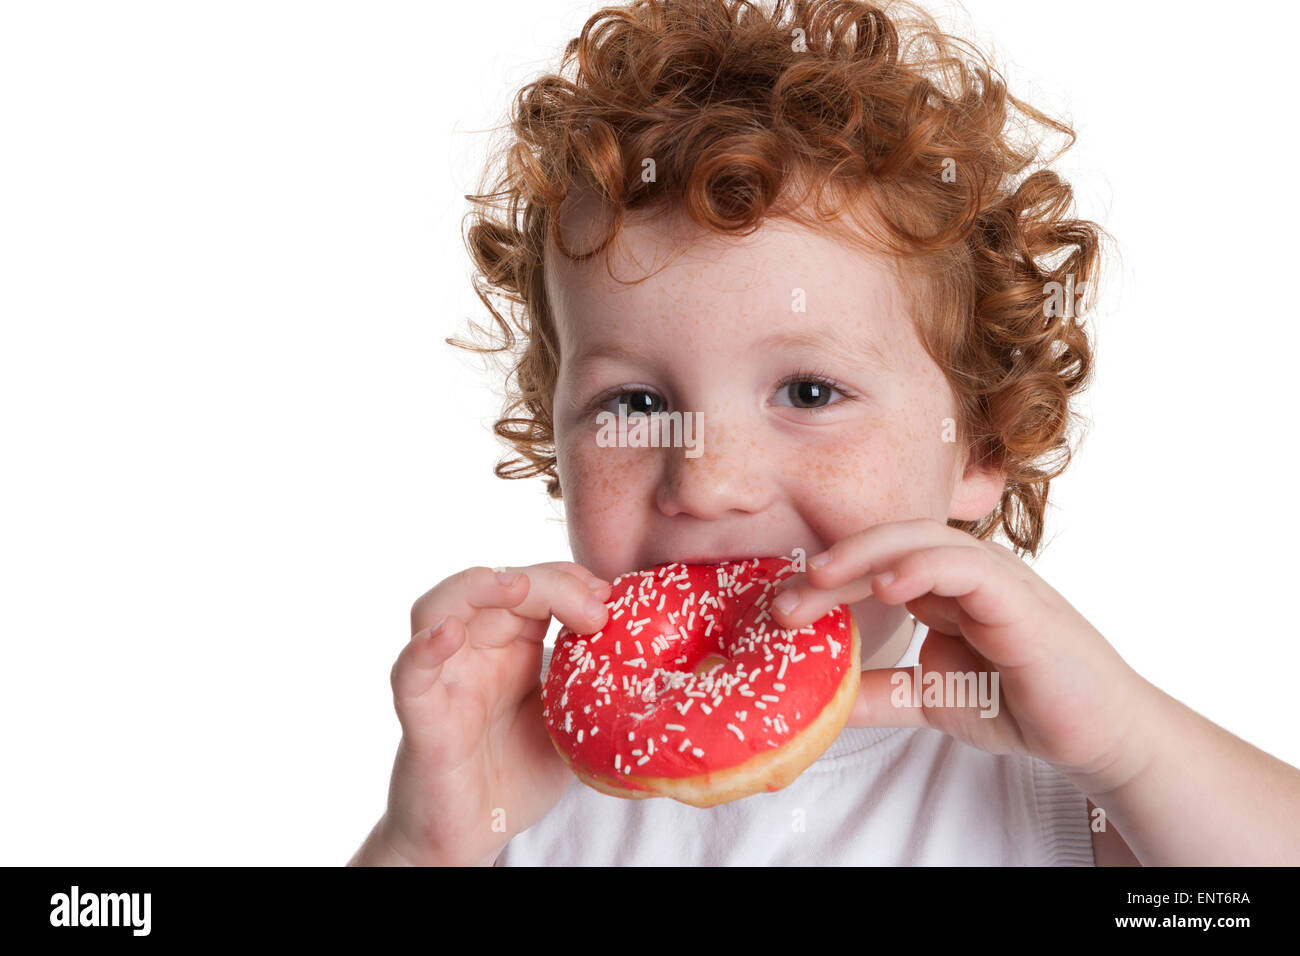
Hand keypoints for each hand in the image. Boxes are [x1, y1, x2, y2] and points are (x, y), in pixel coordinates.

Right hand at [380, 562, 610, 865]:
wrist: (476, 834)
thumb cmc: (518, 774)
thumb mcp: (572, 722)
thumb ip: (593, 686)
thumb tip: (649, 658)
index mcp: (510, 645)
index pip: (532, 585)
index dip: (567, 578)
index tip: (610, 596)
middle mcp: (474, 651)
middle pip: (495, 585)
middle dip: (546, 581)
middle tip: (594, 604)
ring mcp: (445, 679)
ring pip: (438, 607)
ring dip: (479, 585)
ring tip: (518, 586)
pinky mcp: (423, 719)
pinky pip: (408, 676)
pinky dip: (423, 649)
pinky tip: (447, 634)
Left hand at [769, 519, 1156, 796]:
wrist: (1096, 736)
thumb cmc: (1023, 704)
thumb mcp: (930, 699)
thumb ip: (879, 693)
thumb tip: (820, 702)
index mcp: (944, 586)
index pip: (875, 563)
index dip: (827, 580)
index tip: (780, 611)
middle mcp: (966, 572)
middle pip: (890, 542)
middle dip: (833, 564)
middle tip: (784, 599)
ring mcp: (995, 578)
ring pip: (924, 540)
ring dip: (866, 554)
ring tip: (821, 577)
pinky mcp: (1021, 598)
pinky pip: (968, 566)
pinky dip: (925, 566)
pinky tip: (889, 585)